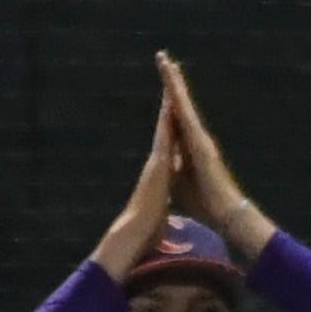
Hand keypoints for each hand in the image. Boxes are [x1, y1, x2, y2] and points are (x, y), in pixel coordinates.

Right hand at [95, 67, 179, 273]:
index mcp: (160, 173)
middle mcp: (157, 161)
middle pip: (165, 127)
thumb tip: (157, 212)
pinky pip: (165, 133)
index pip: (169, 144)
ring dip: (168, 102)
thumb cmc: (147, 227)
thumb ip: (158, 204)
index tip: (175, 109)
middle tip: (170, 80)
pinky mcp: (158, 161)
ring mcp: (156, 159)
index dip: (171, 126)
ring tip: (170, 79)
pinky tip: (171, 100)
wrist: (135, 232)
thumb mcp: (158, 212)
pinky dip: (168, 117)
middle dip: (168, 104)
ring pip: (164, 124)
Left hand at [158, 54, 270, 257]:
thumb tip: (167, 164)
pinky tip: (172, 88)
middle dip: (172, 82)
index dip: (168, 99)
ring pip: (183, 105)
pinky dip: (179, 102)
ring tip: (166, 63)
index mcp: (189, 146)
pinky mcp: (201, 144)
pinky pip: (187, 118)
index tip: (163, 81)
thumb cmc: (204, 203)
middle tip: (163, 58)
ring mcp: (199, 138)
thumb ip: (175, 168)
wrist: (224, 214)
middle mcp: (196, 137)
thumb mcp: (181, 182)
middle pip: (180, 104)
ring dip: (174, 84)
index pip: (175, 117)